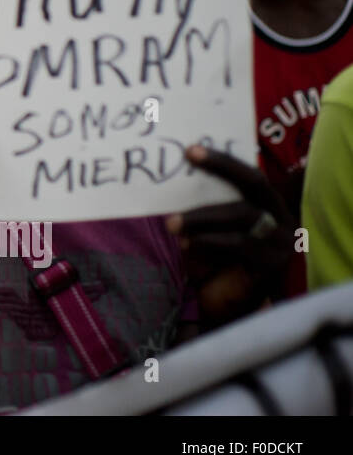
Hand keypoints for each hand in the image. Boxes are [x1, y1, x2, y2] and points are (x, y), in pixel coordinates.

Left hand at [167, 145, 296, 326]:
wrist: (224, 304)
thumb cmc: (213, 259)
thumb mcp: (208, 226)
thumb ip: (203, 203)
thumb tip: (173, 174)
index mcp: (267, 204)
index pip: (249, 174)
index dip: (223, 161)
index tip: (191, 150)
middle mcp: (281, 217)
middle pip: (253, 184)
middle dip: (218, 170)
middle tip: (185, 164)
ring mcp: (281, 240)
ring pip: (242, 214)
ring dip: (202, 216)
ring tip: (172, 224)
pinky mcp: (272, 263)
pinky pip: (240, 244)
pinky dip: (209, 242)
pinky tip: (188, 245)